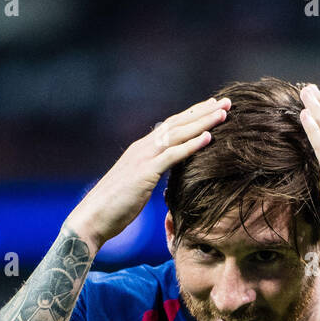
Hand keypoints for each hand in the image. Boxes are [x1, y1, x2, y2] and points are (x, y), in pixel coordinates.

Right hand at [64, 96, 230, 248]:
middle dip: (203, 111)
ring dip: (203, 122)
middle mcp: (142, 147)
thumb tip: (165, 174)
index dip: (193, 115)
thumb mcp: (136, 186)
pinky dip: (191, 145)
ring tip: (224, 113)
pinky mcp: (144, 173)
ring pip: (177, 134)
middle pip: (177, 123)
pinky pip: (172, 155)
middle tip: (228, 101)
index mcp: (141, 150)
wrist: (91, 218)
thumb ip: (151, 174)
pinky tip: (208, 137)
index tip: (213, 107)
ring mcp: (143, 158)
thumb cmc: (113, 208)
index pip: (171, 126)